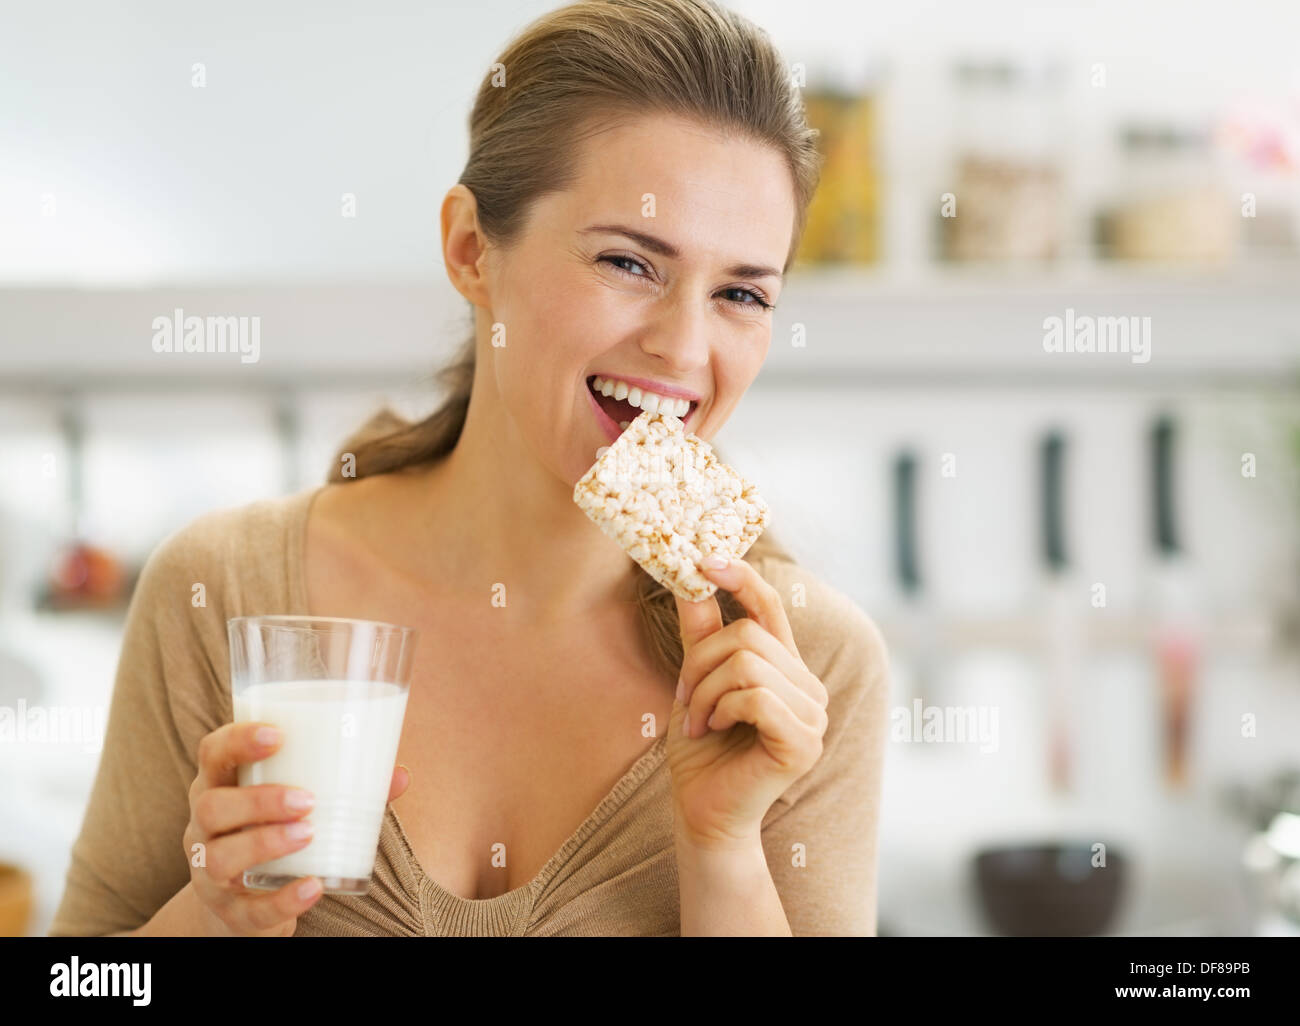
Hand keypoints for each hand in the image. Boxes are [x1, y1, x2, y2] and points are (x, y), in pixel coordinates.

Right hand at [183, 721, 409, 935]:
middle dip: (258, 800)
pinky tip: (313, 886)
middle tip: (307, 799)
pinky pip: (247, 911)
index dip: (237, 740)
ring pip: (219, 858)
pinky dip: (281, 901)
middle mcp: (205, 828)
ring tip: (309, 834)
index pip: (212, 754)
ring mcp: (210, 874)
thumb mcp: (295, 807)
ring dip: (265, 843)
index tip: (277, 734)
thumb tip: (400, 775)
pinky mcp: (230, 914)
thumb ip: (347, 790)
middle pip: (211, 806)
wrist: (242, 906)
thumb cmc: (273, 834)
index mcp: (222, 787)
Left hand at [669, 555, 828, 851]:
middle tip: (684, 697)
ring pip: (748, 664)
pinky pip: (755, 697)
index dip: (742, 577)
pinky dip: (721, 710)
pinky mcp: (804, 742)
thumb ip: (700, 633)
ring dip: (706, 691)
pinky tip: (713, 732)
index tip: (704, 558)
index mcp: (786, 668)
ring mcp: (813, 716)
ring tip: (697, 720)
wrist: (701, 811)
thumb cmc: (701, 750)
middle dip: (701, 662)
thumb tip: (692, 576)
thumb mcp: (694, 681)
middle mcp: (808, 687)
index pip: (771, 606)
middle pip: (748, 635)